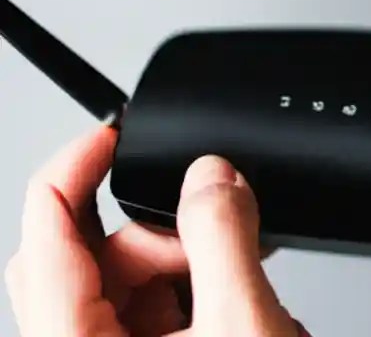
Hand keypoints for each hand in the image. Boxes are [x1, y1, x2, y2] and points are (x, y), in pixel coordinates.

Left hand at [6, 127, 305, 335]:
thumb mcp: (243, 325)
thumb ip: (225, 241)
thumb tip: (213, 177)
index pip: (46, 228)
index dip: (75, 165)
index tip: (111, 134)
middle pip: (88, 255)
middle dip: (154, 228)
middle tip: (207, 221)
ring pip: (127, 282)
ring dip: (186, 262)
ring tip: (243, 270)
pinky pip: (157, 309)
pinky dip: (198, 288)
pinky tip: (243, 294)